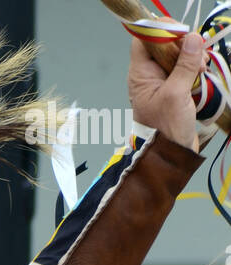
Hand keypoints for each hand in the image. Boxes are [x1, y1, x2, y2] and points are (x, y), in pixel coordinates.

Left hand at [128, 32, 206, 151]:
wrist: (171, 155)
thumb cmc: (165, 130)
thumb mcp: (176, 94)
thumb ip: (184, 65)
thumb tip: (193, 39)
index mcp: (140, 75)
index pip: (144, 40)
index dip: (160, 31)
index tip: (180, 35)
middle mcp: (149, 75)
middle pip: (165, 44)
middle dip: (183, 46)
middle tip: (196, 59)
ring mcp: (162, 82)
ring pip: (178, 56)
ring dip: (192, 58)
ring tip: (200, 70)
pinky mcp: (174, 88)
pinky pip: (185, 68)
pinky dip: (195, 68)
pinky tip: (201, 75)